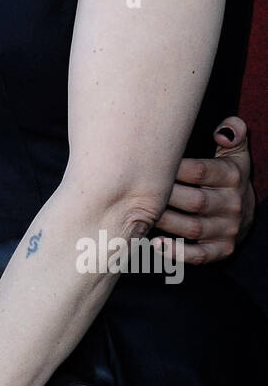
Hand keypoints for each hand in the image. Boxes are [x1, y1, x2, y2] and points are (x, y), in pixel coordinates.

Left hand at [154, 116, 254, 262]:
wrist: (247, 211)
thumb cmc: (228, 176)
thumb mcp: (235, 152)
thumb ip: (233, 132)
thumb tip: (224, 130)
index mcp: (232, 176)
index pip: (200, 171)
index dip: (173, 168)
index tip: (148, 164)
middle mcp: (233, 204)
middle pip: (195, 201)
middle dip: (166, 197)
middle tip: (138, 192)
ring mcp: (228, 229)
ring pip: (193, 228)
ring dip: (166, 223)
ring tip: (141, 215)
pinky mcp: (222, 250)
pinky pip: (200, 255)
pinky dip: (177, 252)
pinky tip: (156, 244)